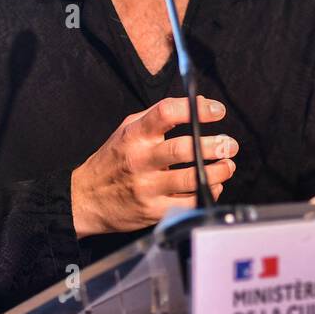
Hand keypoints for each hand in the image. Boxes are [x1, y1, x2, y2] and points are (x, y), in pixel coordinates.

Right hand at [70, 95, 237, 237]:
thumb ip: (160, 114)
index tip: (218, 111)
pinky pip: (188, 202)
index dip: (196, 109)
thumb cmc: (113, 160)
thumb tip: (200, 102)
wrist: (85, 199)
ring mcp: (146, 188)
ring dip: (218, 171)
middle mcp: (139, 160)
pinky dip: (207, 193)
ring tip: (227, 165)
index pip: (167, 113)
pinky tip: (213, 185)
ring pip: (191, 178)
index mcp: (134, 135)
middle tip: (229, 144)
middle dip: (214, 146)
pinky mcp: (152, 211)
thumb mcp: (127, 130)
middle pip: (184, 149)